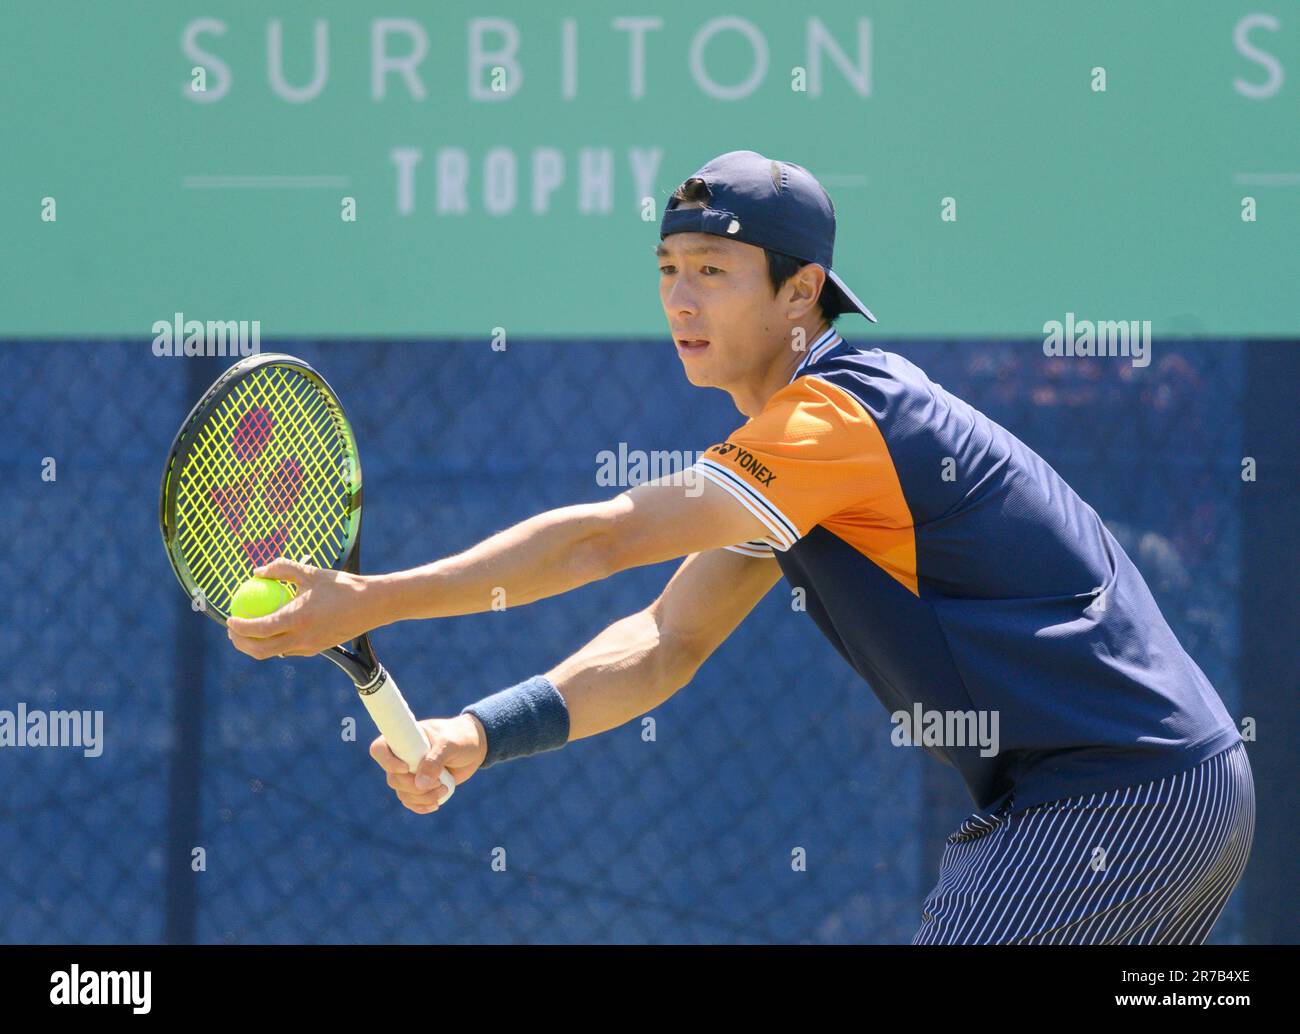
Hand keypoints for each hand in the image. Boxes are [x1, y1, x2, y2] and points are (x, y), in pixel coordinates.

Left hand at [226, 558, 377, 657]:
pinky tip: (276, 629)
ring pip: (274, 652)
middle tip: (233, 630)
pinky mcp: (318, 649)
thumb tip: (257, 571)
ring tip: (249, 631)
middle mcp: (301, 638)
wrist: (372, 604)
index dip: (239, 627)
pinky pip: (289, 649)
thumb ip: (281, 569)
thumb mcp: (310, 572)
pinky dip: (277, 642)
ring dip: (257, 645)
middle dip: (241, 643)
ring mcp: (310, 647)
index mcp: (296, 618)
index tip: (229, 618)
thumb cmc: (341, 585)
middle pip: (260, 650)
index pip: (258, 629)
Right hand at [371, 715, 486, 813]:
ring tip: (444, 789)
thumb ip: (434, 761)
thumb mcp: (449, 744)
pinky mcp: (419, 785)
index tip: (407, 768)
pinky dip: (421, 806)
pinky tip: (436, 804)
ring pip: (403, 793)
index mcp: (403, 738)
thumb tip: (420, 784)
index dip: (387, 762)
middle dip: (414, 786)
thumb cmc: (460, 738)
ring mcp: (409, 772)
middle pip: (393, 779)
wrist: (475, 747)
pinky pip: (411, 801)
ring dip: (422, 798)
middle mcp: (402, 756)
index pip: (379, 749)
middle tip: (438, 782)